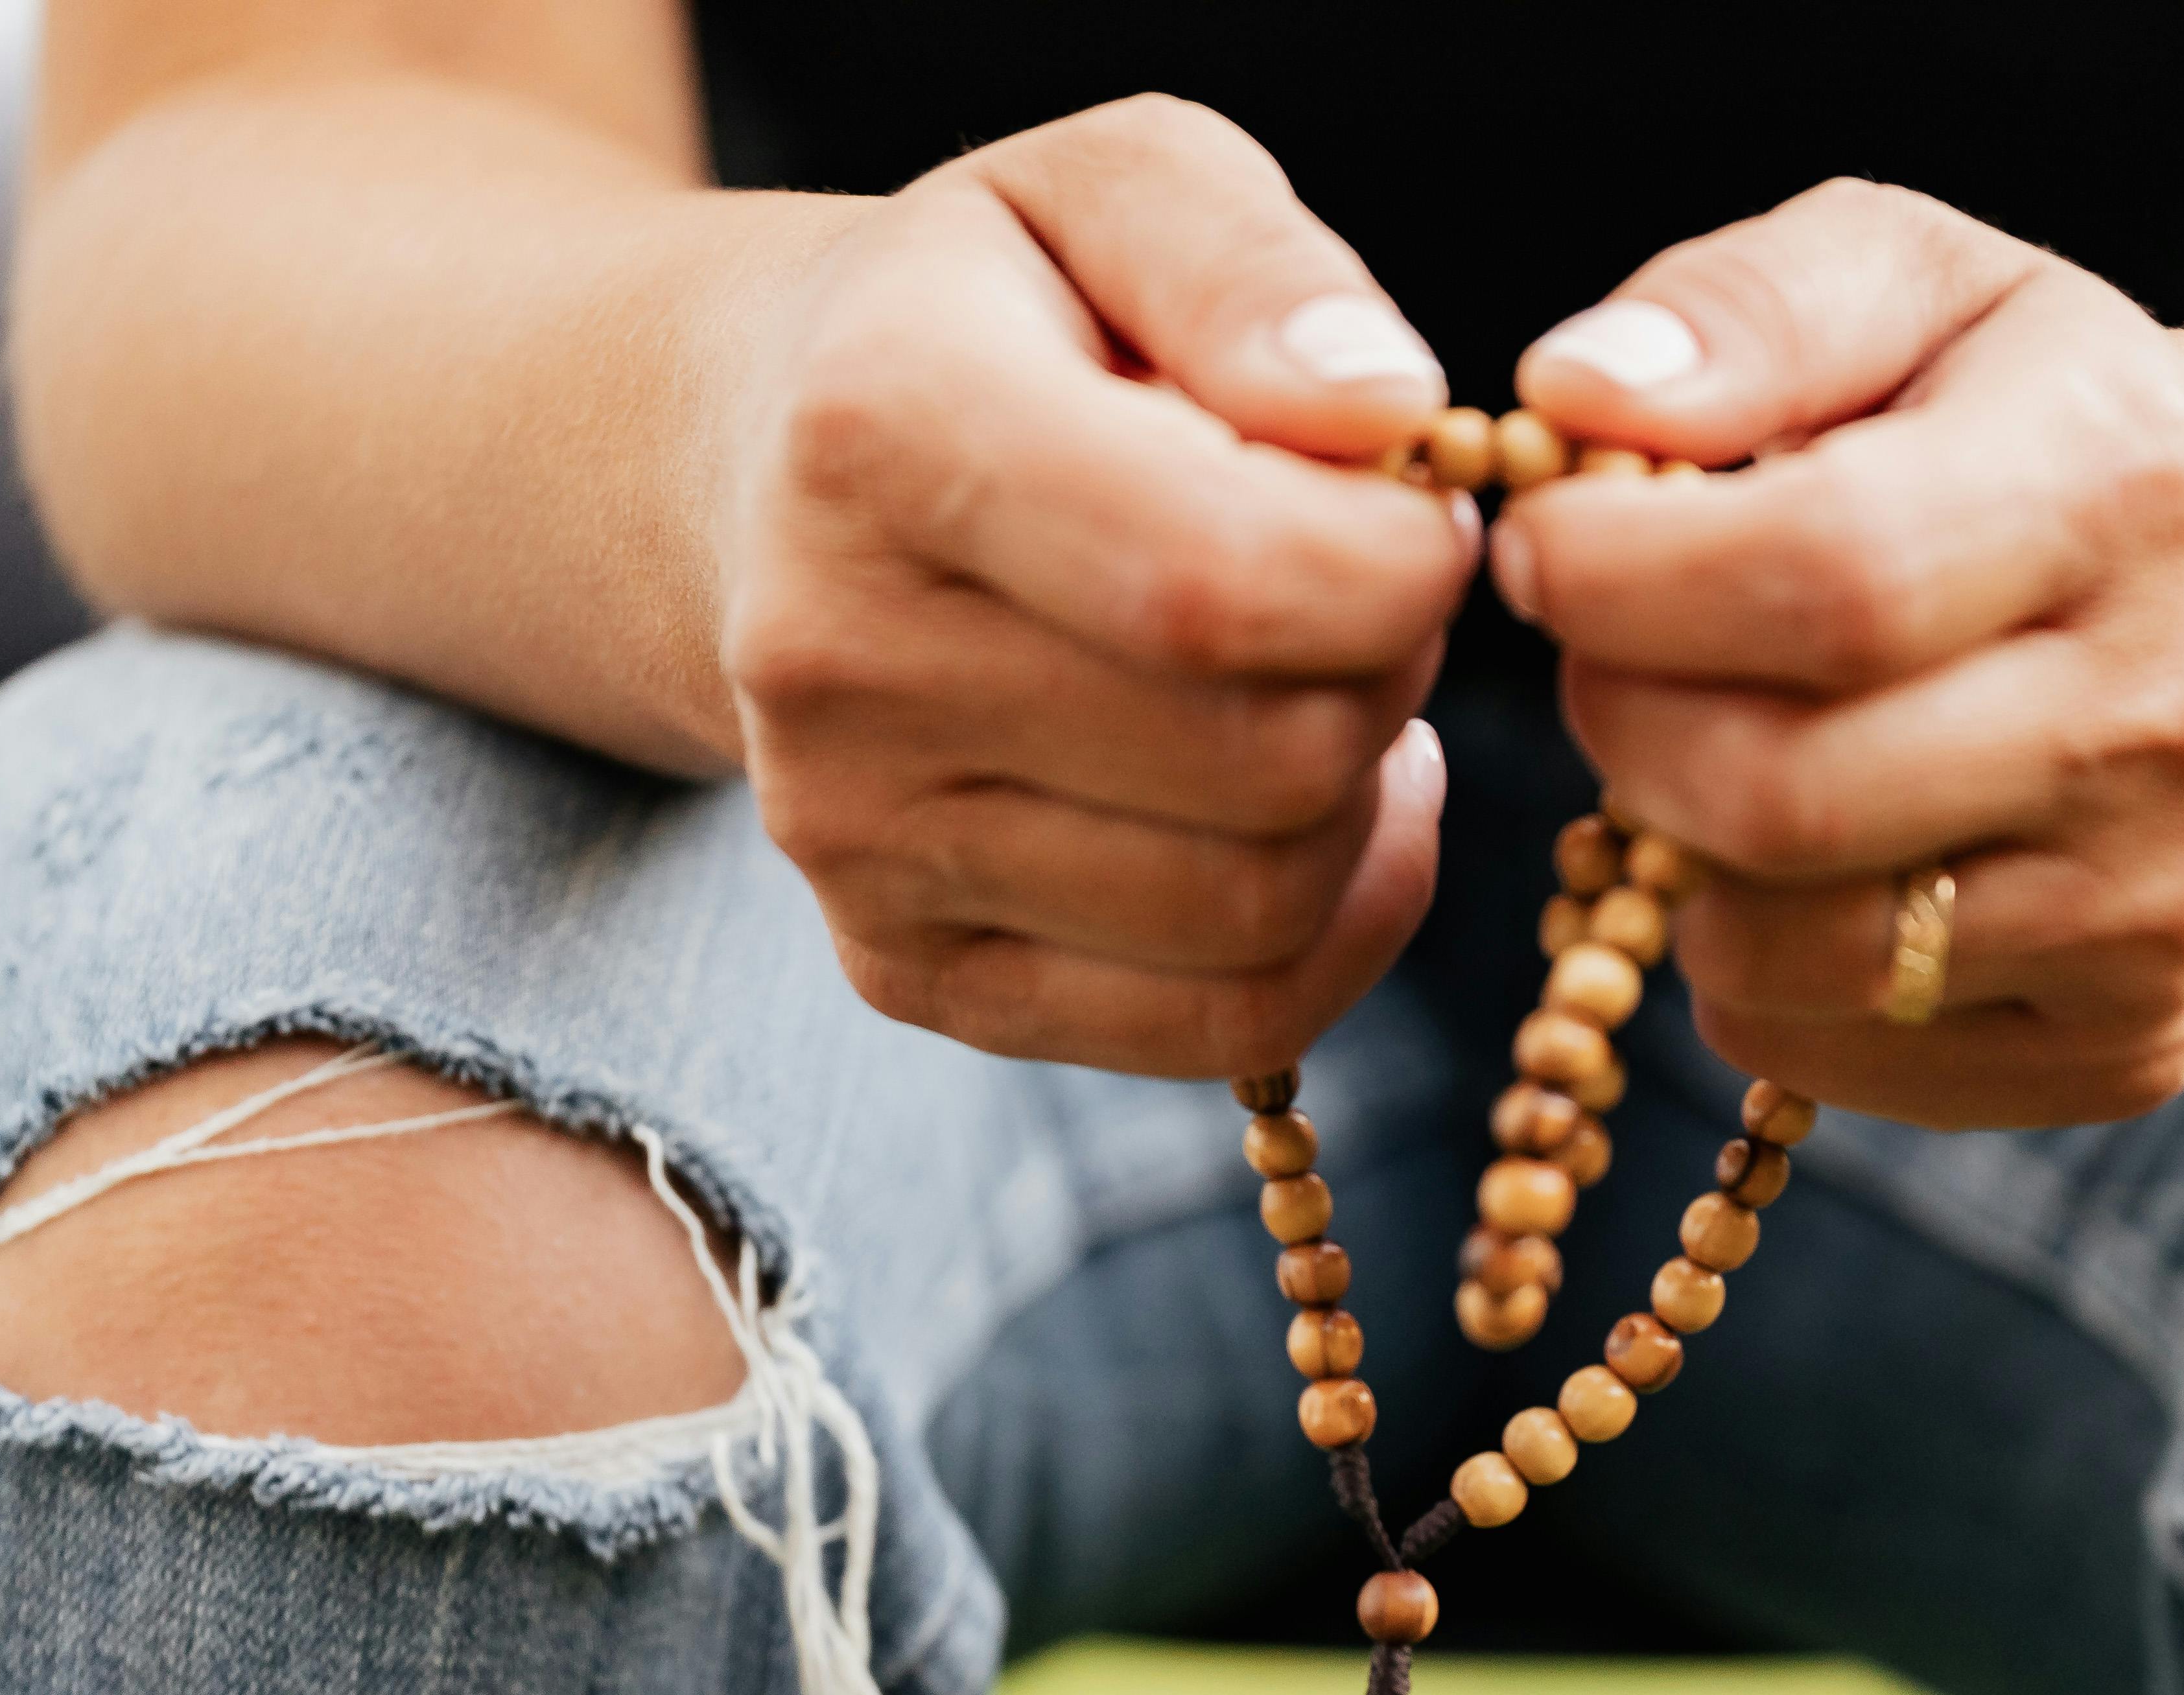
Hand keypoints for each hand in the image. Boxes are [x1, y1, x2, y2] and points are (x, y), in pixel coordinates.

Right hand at [719, 100, 1476, 1077]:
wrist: (764, 468)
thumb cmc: (996, 314)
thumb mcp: (1112, 187)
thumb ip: (1253, 263)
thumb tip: (1388, 416)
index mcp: (881, 427)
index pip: (1226, 585)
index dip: (1402, 562)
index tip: (1418, 501)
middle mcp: (837, 658)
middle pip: (1270, 760)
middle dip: (1391, 668)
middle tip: (1365, 580)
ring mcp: (856, 841)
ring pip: (1261, 905)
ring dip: (1363, 792)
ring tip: (1324, 674)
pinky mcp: (906, 970)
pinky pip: (1222, 1018)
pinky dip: (1336, 926)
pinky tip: (1322, 808)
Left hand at [1500, 182, 2183, 1126]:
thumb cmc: (2036, 424)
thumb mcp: (1921, 283)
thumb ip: (1745, 309)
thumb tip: (1569, 393)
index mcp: (2123, 484)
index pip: (1823, 577)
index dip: (1622, 581)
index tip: (1541, 549)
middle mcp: (2166, 714)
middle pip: (1783, 797)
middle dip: (1625, 730)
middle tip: (1608, 665)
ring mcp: (2161, 905)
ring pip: (1789, 956)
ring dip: (1679, 863)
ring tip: (1715, 752)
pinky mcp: (2131, 1040)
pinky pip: (1827, 1056)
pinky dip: (1754, 974)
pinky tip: (1807, 863)